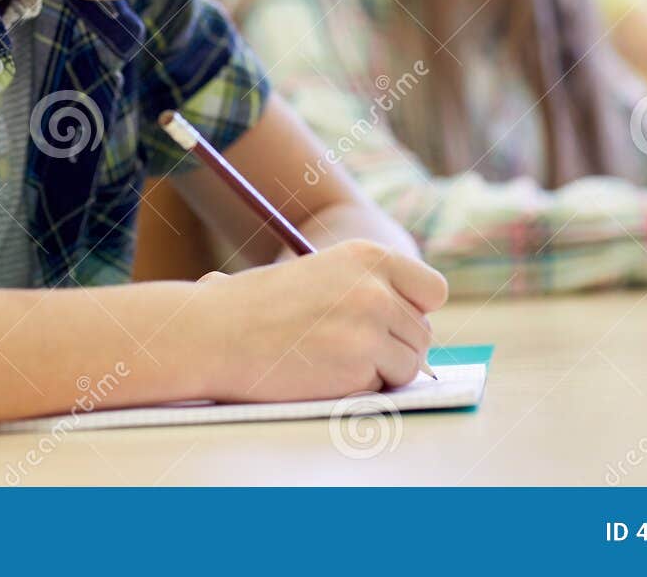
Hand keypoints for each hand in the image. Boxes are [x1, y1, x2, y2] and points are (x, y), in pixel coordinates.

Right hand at [193, 239, 447, 401]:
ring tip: (331, 361)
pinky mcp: (360, 367)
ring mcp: (371, 328)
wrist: (213, 333)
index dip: (415, 312)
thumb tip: (415, 324)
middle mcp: (377, 288)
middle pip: (422, 333)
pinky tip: (320, 376)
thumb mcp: (319, 274)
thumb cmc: (255, 307)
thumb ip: (366, 289)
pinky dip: (358, 391)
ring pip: (409, 365)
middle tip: (349, 350)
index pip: (433, 290)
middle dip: (394, 348)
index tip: (392, 323)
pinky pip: (381, 389)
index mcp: (368, 256)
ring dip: (379, 372)